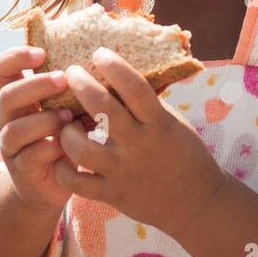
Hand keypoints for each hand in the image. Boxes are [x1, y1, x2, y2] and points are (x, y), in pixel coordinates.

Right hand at [0, 45, 75, 214]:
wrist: (52, 184)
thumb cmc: (64, 135)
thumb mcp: (64, 108)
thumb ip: (71, 88)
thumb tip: (106, 59)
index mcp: (17, 98)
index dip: (15, 57)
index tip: (41, 53)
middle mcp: (8, 119)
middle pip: (6, 96)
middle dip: (35, 85)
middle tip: (63, 79)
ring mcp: (12, 147)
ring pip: (15, 129)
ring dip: (44, 120)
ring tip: (69, 117)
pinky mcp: (23, 170)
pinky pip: (30, 156)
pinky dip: (50, 148)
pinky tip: (68, 143)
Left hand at [52, 47, 227, 242]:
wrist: (196, 203)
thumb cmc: (184, 154)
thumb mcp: (171, 122)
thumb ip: (147, 103)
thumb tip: (118, 73)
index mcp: (158, 123)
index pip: (134, 86)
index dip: (114, 66)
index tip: (99, 52)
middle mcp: (139, 144)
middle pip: (102, 109)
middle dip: (80, 85)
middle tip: (71, 72)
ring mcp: (123, 171)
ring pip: (80, 148)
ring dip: (66, 130)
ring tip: (65, 122)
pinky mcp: (112, 195)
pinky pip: (76, 183)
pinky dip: (63, 168)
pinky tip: (61, 155)